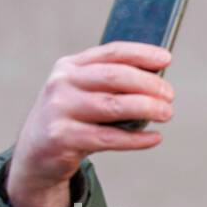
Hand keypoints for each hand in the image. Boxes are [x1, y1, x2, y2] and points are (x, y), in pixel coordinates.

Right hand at [4, 41, 175, 206]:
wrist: (36, 152)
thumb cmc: (72, 119)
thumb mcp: (83, 93)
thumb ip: (111, 85)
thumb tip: (158, 83)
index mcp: (70, 66)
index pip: (111, 53)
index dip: (141, 54)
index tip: (166, 59)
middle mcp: (63, 83)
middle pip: (114, 77)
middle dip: (148, 84)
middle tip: (170, 95)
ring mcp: (60, 110)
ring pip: (113, 106)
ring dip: (146, 108)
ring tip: (167, 113)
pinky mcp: (63, 138)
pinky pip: (109, 138)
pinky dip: (136, 139)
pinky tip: (155, 138)